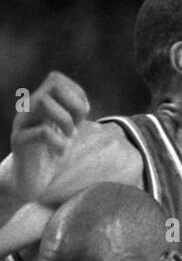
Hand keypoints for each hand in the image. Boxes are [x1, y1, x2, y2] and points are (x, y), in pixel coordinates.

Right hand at [10, 72, 89, 201]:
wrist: (27, 182)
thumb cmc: (48, 156)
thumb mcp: (65, 132)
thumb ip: (72, 115)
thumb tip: (84, 104)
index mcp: (40, 103)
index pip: (57, 78)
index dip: (76, 93)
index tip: (80, 118)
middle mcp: (29, 108)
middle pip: (53, 83)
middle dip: (74, 104)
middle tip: (76, 126)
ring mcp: (22, 122)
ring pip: (43, 102)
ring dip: (65, 120)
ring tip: (68, 138)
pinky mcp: (19, 141)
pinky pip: (41, 132)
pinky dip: (58, 143)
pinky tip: (59, 153)